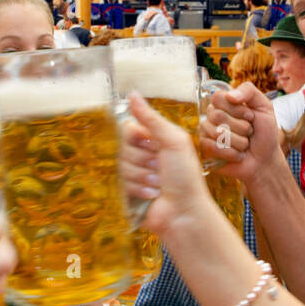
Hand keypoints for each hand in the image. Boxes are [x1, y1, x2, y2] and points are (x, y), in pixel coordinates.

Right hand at [122, 92, 215, 236]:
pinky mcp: (126, 192)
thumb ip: (151, 118)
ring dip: (142, 175)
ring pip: (120, 165)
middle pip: (121, 147)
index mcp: (153, 139)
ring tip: (158, 183)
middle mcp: (141, 154)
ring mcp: (133, 173)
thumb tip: (131, 93)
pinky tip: (152, 194)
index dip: (137, 137)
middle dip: (143, 158)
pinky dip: (138, 188)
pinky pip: (119, 183)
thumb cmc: (185, 175)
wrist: (184, 212)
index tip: (153, 144)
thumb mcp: (173, 141)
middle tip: (160, 166)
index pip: (127, 128)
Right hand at [200, 82, 282, 184]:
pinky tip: (238, 155)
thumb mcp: (264, 107)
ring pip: (216, 133)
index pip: (217, 97)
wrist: (265, 160)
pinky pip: (213, 148)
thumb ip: (249, 91)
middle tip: (249, 132)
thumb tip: (229, 95)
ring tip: (244, 145)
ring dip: (239, 142)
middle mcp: (212, 116)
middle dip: (241, 127)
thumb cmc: (264, 133)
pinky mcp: (206, 151)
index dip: (236, 108)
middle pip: (217, 115)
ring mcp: (207, 133)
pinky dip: (232, 153)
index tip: (250, 116)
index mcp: (224, 103)